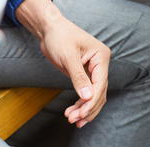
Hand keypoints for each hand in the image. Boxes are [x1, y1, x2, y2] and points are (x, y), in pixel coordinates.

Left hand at [14, 0, 109, 127]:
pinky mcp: (83, 74)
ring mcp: (92, 70)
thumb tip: (87, 97)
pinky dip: (80, 103)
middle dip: (88, 108)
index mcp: (101, 56)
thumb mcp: (68, 56)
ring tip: (72, 119)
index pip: (100, 84)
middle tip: (75, 120)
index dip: (92, 101)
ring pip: (93, 95)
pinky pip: (85, 92)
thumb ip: (78, 77)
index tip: (82, 114)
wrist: (48, 28)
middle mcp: (99, 64)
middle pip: (99, 93)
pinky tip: (73, 112)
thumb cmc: (59, 35)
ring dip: (84, 109)